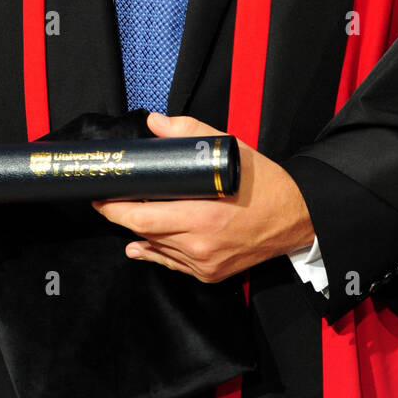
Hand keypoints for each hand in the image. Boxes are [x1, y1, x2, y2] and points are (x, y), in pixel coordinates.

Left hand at [91, 112, 314, 282]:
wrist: (296, 218)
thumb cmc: (262, 183)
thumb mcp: (229, 150)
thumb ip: (190, 134)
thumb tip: (156, 123)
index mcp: (203, 215)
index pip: (143, 216)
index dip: (115, 208)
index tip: (102, 194)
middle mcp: (201, 244)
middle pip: (145, 233)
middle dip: (120, 217)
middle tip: (107, 201)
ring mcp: (205, 263)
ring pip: (157, 248)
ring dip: (139, 232)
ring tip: (125, 215)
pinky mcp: (210, 274)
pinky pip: (172, 264)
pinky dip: (154, 252)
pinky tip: (140, 244)